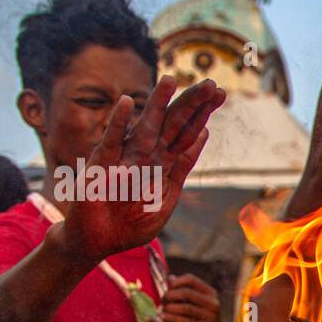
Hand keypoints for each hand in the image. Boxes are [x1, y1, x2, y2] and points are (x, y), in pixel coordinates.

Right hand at [59, 76, 224, 263]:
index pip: (187, 132)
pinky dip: (117, 123)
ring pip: (145, 126)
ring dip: (158, 104)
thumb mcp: (166, 198)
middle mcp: (146, 154)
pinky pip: (111, 143)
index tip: (222, 94)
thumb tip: (202, 137)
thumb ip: (181, 169)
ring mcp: (125, 158)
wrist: (99, 241)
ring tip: (171, 81)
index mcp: (164, 162)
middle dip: (192, 104)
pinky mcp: (101, 166)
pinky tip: (126, 103)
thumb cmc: (131, 222)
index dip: (203, 113)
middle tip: (212, 84)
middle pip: (172, 124)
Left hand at [160, 272, 219, 321]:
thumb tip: (170, 278)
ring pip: (185, 308)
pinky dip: (171, 319)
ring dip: (170, 308)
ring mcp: (210, 316)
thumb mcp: (195, 303)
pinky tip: (164, 318)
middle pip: (187, 293)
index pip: (191, 280)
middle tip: (163, 301)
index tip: (168, 288)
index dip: (176, 282)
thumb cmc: (199, 318)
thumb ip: (183, 290)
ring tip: (162, 311)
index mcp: (210, 293)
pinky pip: (184, 321)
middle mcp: (213, 303)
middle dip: (170, 295)